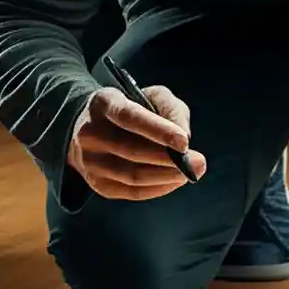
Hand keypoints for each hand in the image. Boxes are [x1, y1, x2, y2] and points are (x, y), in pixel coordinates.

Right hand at [67, 85, 206, 200]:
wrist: (92, 128)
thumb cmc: (132, 109)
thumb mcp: (151, 96)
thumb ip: (172, 109)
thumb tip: (185, 139)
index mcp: (103, 103)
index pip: (130, 117)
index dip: (158, 130)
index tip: (184, 142)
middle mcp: (90, 133)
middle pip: (132, 150)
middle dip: (169, 159)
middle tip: (199, 161)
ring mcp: (89, 161)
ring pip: (133, 176)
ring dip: (167, 176)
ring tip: (191, 172)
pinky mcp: (96, 184)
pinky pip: (132, 192)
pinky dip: (158, 188)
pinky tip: (175, 181)